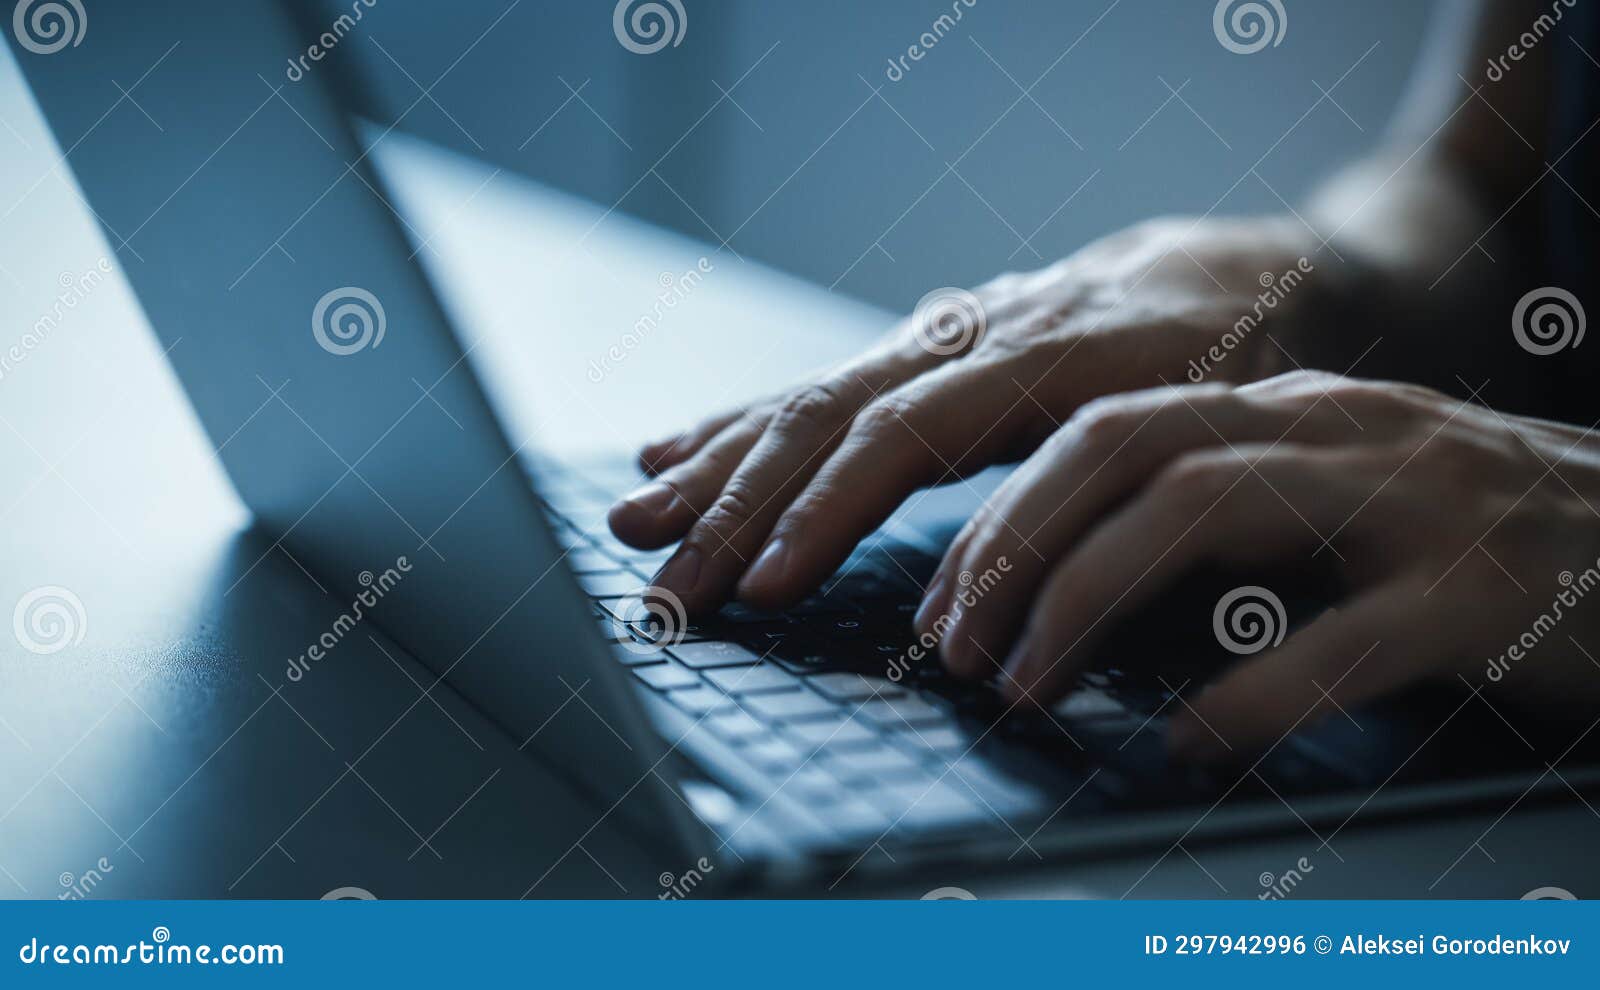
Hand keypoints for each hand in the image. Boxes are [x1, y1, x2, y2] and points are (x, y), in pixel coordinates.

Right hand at [609, 216, 1322, 612]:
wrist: (1275, 272)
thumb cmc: (1260, 368)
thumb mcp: (1228, 433)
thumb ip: (1138, 509)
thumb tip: (1046, 625)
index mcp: (1055, 356)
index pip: (912, 432)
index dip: (831, 510)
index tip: (767, 583)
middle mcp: (982, 333)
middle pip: (835, 416)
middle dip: (739, 508)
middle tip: (665, 589)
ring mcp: (949, 333)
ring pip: (814, 396)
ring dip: (718, 467)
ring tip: (636, 519)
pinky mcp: (933, 343)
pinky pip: (825, 383)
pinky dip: (742, 423)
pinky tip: (679, 454)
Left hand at [922, 370, 1599, 759]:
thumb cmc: (1475, 538)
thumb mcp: (1337, 500)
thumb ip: (1222, 519)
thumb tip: (1068, 590)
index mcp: (1289, 412)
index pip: (1106, 429)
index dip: (1007, 515)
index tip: (943, 605)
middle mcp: (1334, 429)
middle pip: (1125, 446)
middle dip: (1013, 547)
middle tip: (953, 649)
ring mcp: (1411, 500)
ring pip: (1203, 508)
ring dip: (1084, 600)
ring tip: (1025, 688)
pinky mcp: (1485, 592)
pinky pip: (1344, 640)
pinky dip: (1246, 695)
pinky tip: (1186, 743)